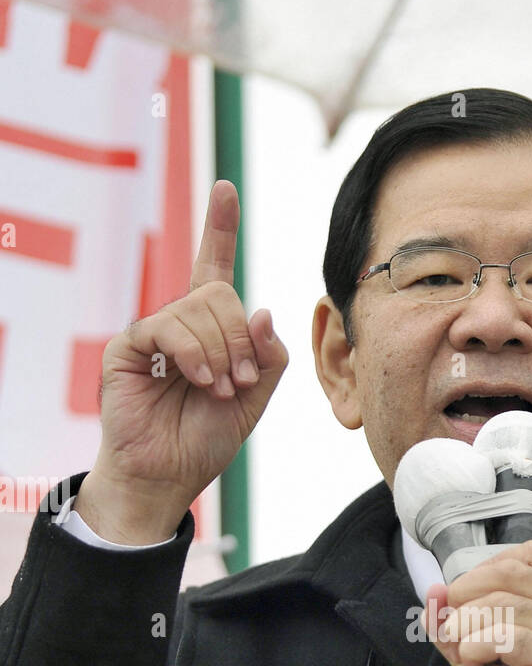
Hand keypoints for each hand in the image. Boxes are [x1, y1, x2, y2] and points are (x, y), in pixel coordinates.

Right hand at [75, 181, 288, 541]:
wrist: (168, 476)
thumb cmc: (205, 440)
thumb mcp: (254, 399)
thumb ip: (268, 358)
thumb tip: (263, 310)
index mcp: (209, 330)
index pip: (214, 268)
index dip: (219, 228)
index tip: (226, 188)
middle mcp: (179, 323)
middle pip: (220, 292)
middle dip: (241, 338)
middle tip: (240, 381)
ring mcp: (152, 332)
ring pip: (199, 308)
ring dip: (221, 353)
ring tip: (218, 389)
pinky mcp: (128, 346)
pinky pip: (168, 327)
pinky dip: (193, 353)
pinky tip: (199, 381)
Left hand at [424, 541, 531, 665]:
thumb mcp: (481, 654)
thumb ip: (458, 623)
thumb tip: (434, 594)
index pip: (525, 555)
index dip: (482, 571)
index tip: (462, 601)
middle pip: (508, 573)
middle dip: (465, 599)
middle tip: (454, 633)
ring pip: (502, 604)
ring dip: (467, 631)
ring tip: (469, 659)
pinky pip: (508, 637)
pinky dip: (478, 648)